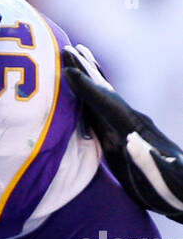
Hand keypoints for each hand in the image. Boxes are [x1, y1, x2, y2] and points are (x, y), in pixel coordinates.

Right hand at [62, 44, 182, 218]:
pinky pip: (102, 113)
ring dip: (89, 77)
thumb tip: (131, 140)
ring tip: (74, 57)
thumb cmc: (176, 190)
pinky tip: (82, 93)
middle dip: (87, 72)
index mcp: (138, 131)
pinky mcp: (122, 140)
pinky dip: (90, 98)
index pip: (109, 105)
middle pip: (105, 93)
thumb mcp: (167, 178)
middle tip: (66, 48)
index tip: (68, 71)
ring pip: (103, 98)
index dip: (89, 89)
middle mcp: (133, 124)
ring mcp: (128, 130)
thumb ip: (151, 160)